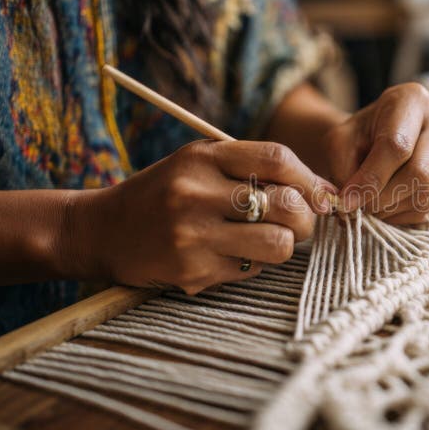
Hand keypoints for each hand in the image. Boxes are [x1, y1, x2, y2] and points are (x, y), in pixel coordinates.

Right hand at [71, 140, 335, 293]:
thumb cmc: (165, 192)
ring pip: (279, 245)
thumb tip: (325, 191)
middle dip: (308, 218)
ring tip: (267, 239)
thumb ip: (255, 168)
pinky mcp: (192, 272)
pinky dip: (253, 264)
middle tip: (301, 223)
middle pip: (288, 205)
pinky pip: (252, 271)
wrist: (103, 231)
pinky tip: (230, 254)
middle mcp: (196, 193)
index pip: (277, 158)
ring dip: (285, 245)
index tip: (323, 195)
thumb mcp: (200, 163)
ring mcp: (193, 236)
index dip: (311, 178)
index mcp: (202, 157)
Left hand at [323, 83, 428, 223]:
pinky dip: (404, 216)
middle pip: (420, 172)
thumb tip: (352, 204)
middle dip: (383, 197)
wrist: (380, 137)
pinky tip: (388, 208)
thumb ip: (345, 168)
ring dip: (393, 210)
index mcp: (412, 100)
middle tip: (360, 206)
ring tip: (371, 207)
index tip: (348, 199)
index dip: (372, 177)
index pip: (398, 145)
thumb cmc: (360, 135)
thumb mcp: (341, 141)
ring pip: (428, 194)